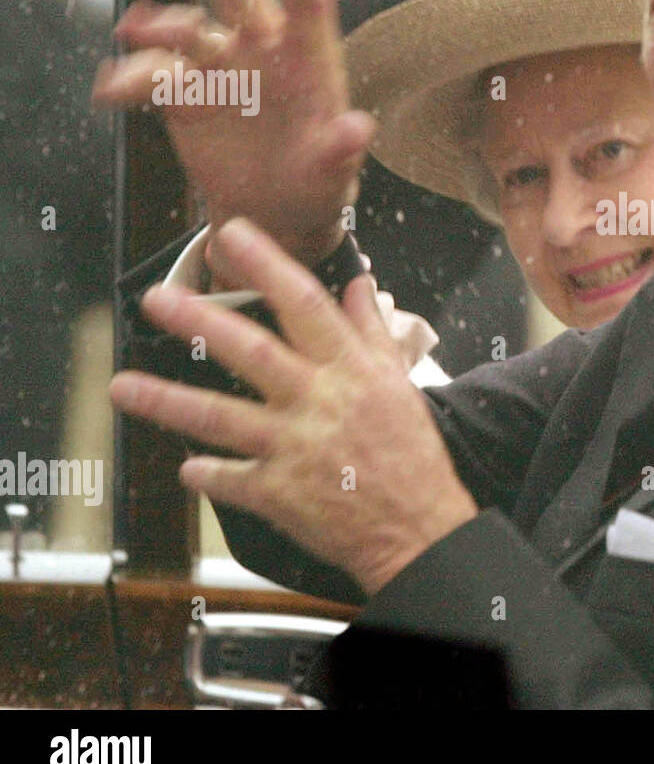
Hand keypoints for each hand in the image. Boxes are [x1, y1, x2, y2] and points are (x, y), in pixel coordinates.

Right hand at [92, 0, 374, 275]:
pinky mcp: (185, 94)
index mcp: (310, 60)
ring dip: (161, 26)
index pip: (308, 2)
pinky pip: (152, 77)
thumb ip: (342, 149)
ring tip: (137, 31)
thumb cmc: (317, 184)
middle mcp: (263, 51)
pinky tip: (112, 91)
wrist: (275, 211)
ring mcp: (221, 67)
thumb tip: (359, 129)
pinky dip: (130, 80)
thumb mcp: (334, 173)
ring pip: (187, 29)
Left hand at [108, 218, 477, 595]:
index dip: (267, 265)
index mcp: (351, 370)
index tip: (232, 235)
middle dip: (200, 322)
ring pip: (220, 418)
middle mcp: (319, 403)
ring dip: (167, 401)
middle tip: (157, 300)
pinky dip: (205, 474)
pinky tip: (186, 467)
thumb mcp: (400, 383)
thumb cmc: (412, 456)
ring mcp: (295, 449)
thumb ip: (372, 332)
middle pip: (252, 352)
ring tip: (123, 386)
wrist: (420, 528)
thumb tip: (362, 286)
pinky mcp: (279, 494)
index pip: (305, 304)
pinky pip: (229, 480)